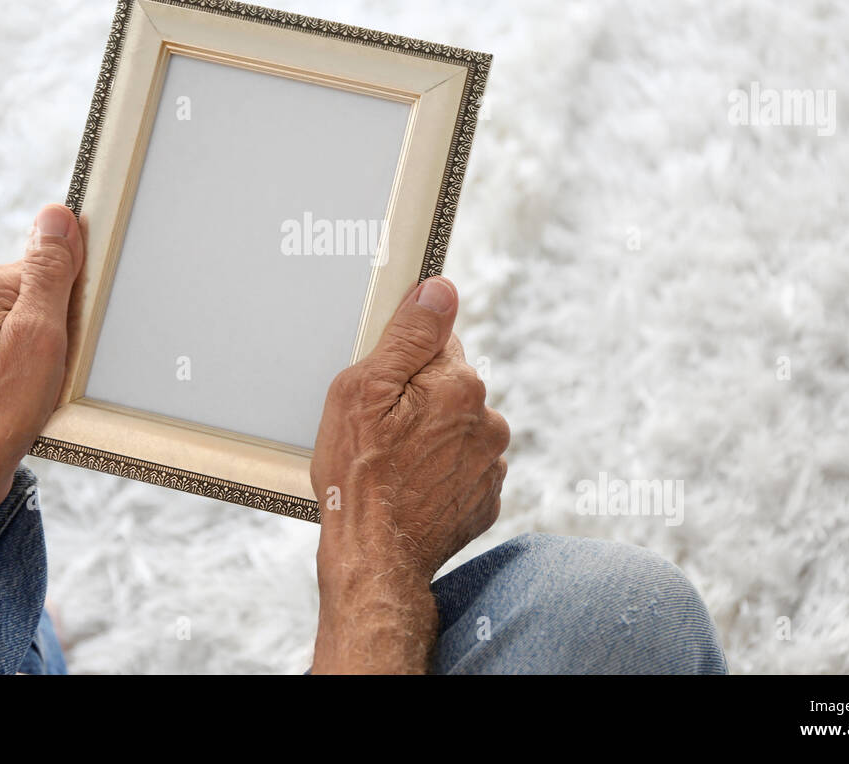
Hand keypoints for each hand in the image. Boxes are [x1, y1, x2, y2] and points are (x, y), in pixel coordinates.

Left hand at [0, 203, 83, 514]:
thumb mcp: (39, 336)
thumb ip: (51, 274)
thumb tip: (58, 215)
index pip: (56, 263)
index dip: (78, 298)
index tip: (76, 330)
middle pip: (51, 294)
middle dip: (68, 328)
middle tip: (56, 368)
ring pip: (44, 326)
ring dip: (56, 354)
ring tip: (40, 390)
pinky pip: (30, 350)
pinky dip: (42, 371)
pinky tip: (32, 399)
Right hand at [309, 276, 508, 672]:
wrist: (375, 559)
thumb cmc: (357, 477)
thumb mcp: (362, 393)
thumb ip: (407, 335)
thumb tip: (441, 289)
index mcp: (460, 385)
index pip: (437, 343)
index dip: (401, 363)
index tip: (382, 389)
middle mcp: (488, 420)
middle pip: (449, 387)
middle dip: (418, 400)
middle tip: (379, 433)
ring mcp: (491, 463)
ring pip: (457, 428)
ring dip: (431, 437)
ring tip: (393, 466)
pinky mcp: (487, 498)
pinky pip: (463, 467)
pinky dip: (440, 472)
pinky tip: (410, 487)